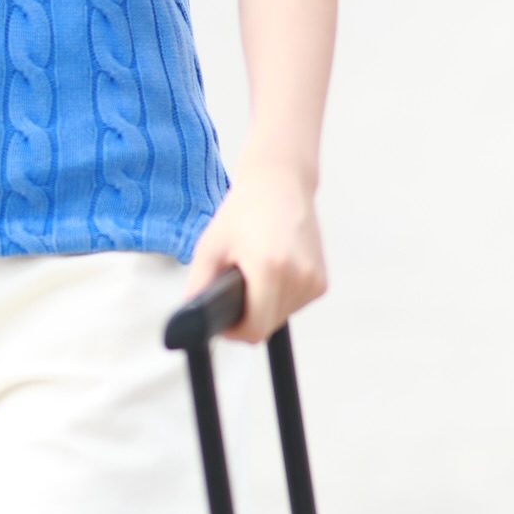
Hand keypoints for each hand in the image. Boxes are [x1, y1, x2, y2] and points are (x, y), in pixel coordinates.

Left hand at [184, 161, 325, 343]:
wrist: (280, 183)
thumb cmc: (244, 212)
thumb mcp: (210, 247)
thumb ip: (198, 286)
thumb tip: (191, 317)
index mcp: (270, 269)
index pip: (254, 330)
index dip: (234, 330)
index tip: (224, 318)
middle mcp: (298, 277)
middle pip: (267, 326)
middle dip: (247, 316)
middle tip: (235, 288)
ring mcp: (314, 280)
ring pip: (281, 317)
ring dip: (264, 306)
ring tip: (254, 273)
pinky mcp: (322, 281)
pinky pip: (295, 305)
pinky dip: (280, 297)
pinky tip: (272, 270)